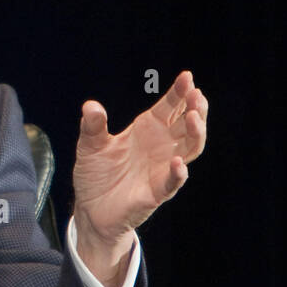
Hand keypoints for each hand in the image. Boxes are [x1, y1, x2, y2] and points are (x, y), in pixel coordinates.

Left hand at [72, 70, 207, 249]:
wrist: (90, 209)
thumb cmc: (96, 174)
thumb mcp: (90, 146)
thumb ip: (92, 126)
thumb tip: (91, 106)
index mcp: (147, 129)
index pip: (170, 107)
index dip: (179, 92)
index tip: (187, 77)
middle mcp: (161, 146)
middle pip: (187, 124)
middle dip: (194, 108)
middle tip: (196, 95)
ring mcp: (162, 168)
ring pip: (189, 149)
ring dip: (195, 134)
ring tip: (194, 118)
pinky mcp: (157, 191)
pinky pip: (173, 181)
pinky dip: (177, 173)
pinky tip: (177, 163)